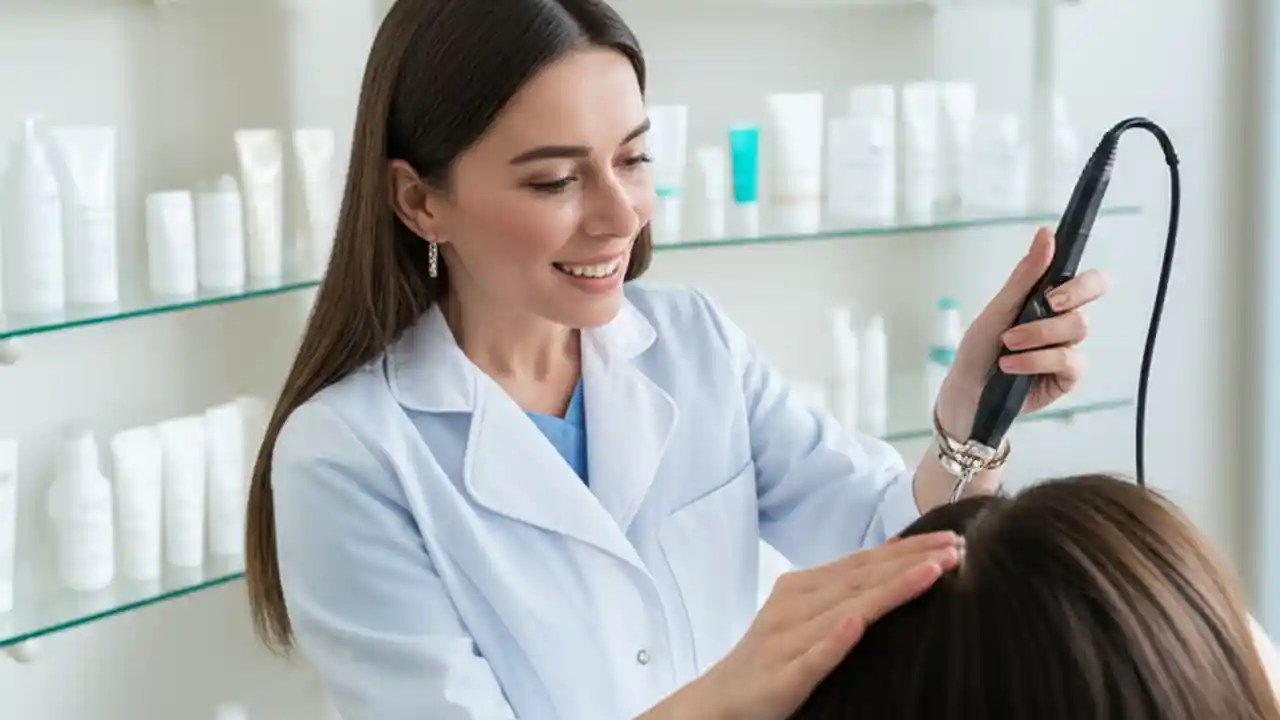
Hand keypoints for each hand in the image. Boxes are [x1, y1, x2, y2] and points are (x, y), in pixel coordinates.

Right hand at [643, 532, 961, 719]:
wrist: (716, 702)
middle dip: (912, 561)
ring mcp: (787, 640)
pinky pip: (812, 658)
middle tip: (958, 547)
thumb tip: (894, 553)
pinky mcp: (781, 678)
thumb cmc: (769, 658)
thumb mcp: (805, 614)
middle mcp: (795, 606)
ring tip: (932, 572)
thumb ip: (844, 587)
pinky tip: (855, 624)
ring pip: (846, 610)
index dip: (908, 549)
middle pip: (862, 579)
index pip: (863, 562)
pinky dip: (834, 640)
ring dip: (890, 589)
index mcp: (802, 587)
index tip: (952, 538)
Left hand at [937, 227, 1109, 438]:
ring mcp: (1067, 351)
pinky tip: (1012, 366)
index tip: (1056, 289)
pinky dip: (1037, 360)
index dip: (1085, 283)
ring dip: (1037, 335)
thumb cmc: (979, 348)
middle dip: (1058, 306)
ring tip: (1007, 345)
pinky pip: (1069, 361)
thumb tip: (1046, 233)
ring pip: (1076, 330)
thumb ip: (1026, 274)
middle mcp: (1063, 325)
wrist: (965, 391)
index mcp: (1050, 303)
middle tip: (1041, 307)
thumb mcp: (999, 307)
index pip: (1090, 283)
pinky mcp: (1066, 378)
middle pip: (1084, 307)